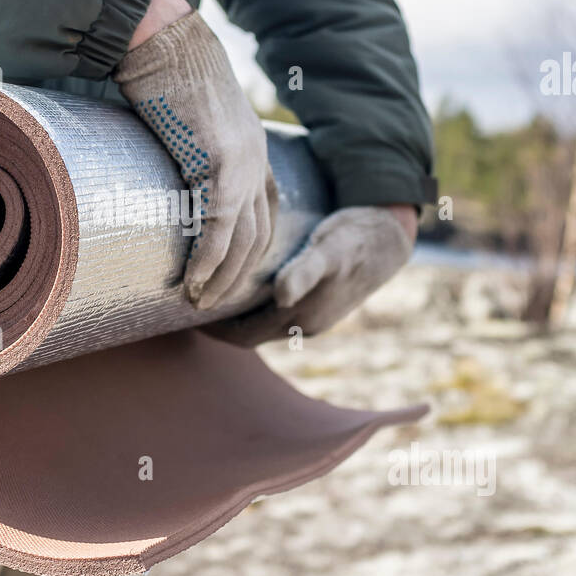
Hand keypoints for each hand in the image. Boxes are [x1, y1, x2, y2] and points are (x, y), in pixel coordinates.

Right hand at [115, 0, 276, 309]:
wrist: (164, 38)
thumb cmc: (162, 71)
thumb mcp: (183, 119)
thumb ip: (181, 150)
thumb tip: (150, 173)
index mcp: (251, 149)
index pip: (262, 214)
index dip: (248, 250)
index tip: (227, 276)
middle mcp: (256, 159)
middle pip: (258, 235)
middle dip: (238, 274)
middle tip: (211, 302)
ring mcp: (242, 163)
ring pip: (243, 239)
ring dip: (223, 277)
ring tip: (198, 302)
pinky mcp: (219, 164)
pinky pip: (219, 227)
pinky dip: (209, 261)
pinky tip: (194, 282)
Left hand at [205, 205, 414, 345]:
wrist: (389, 239)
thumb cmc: (354, 240)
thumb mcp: (329, 251)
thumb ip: (305, 272)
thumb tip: (282, 295)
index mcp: (302, 318)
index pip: (244, 336)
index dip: (215, 331)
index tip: (186, 317)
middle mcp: (305, 325)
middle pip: (249, 334)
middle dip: (220, 325)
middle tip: (189, 305)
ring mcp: (312, 318)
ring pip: (262, 324)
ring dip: (237, 316)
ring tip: (209, 297)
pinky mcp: (316, 304)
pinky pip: (276, 312)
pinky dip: (254, 305)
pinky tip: (244, 286)